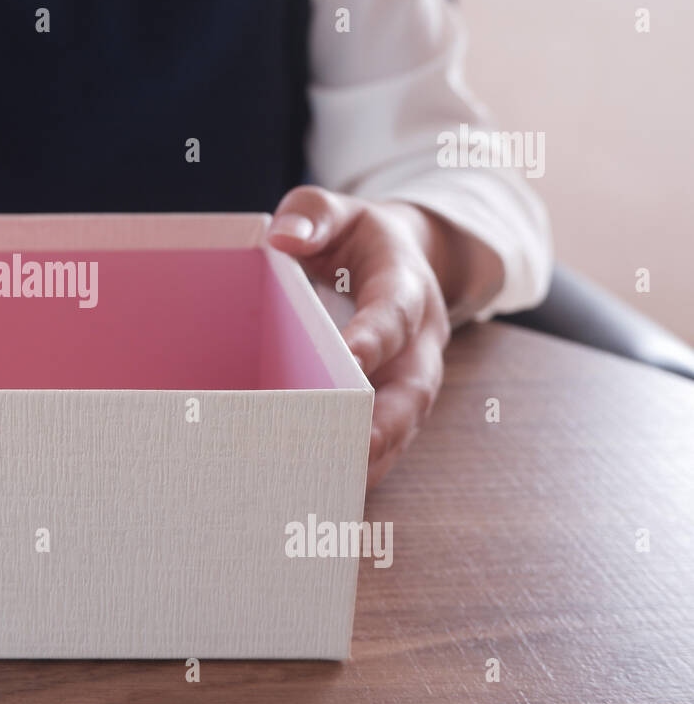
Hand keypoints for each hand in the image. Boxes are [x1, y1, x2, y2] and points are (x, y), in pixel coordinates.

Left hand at [268, 186, 492, 489]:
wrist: (397, 258)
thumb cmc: (352, 236)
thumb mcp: (333, 210)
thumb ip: (312, 215)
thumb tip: (283, 238)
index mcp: (405, 285)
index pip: (394, 313)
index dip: (375, 337)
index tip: (349, 360)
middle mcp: (420, 340)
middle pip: (415, 388)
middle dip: (386, 423)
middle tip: (349, 451)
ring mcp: (413, 378)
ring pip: (405, 426)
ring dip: (374, 458)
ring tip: (330, 487)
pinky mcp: (397, 406)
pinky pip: (388, 442)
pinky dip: (365, 469)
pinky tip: (326, 493)